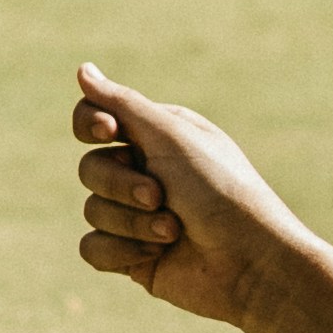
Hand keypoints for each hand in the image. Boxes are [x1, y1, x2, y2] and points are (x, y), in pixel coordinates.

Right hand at [71, 65, 305, 332]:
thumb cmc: (220, 190)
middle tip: (162, 196)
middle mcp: (144, 172)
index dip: (91, 125)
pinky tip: (155, 256)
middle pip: (89, 168)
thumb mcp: (172, 136)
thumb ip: (122, 103)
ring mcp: (136, 217)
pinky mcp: (132, 257)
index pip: (95, 118)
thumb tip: (82, 70)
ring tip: (173, 231)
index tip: (110, 131)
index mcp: (157, 137)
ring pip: (92, 210)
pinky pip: (92, 248)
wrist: (250, 262)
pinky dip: (120, 252)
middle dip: (122, 186)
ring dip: (131, 223)